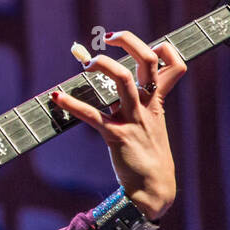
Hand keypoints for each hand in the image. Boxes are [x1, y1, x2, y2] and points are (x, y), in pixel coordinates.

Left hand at [51, 30, 187, 220]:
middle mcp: (148, 106)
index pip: (172, 64)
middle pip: (147, 61)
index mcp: (158, 102)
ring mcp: (133, 119)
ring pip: (123, 79)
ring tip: (87, 63)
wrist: (153, 189)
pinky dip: (71, 104)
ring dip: (103, 65)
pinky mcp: (116, 136)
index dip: (161, 47)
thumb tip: (112, 80)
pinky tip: (56, 98)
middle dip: (129, 41)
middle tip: (108, 39)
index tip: (137, 45)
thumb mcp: (150, 124)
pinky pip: (92, 115)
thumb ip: (136, 102)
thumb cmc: (148, 154)